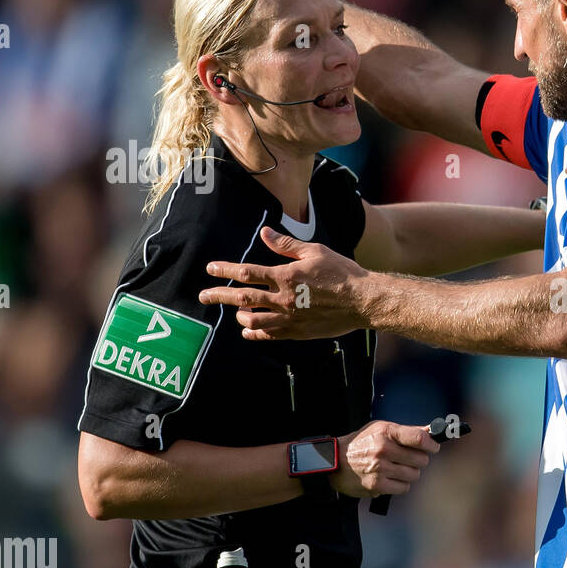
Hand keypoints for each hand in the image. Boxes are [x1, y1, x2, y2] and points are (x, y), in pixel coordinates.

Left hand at [199, 227, 371, 339]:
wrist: (363, 301)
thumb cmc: (342, 272)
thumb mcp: (315, 251)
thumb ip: (287, 245)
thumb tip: (265, 233)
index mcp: (286, 275)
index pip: (247, 272)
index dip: (225, 270)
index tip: (211, 269)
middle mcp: (284, 298)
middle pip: (243, 297)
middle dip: (219, 295)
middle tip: (203, 296)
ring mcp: (290, 318)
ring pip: (253, 319)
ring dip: (239, 315)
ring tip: (234, 312)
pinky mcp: (298, 331)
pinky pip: (269, 334)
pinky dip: (255, 332)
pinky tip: (248, 330)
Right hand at [332, 421, 439, 499]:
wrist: (335, 461)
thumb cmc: (361, 443)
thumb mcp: (381, 429)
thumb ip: (406, 431)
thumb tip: (430, 431)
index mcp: (386, 432)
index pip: (418, 437)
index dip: (431, 444)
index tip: (434, 447)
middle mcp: (383, 450)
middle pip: (421, 459)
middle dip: (419, 460)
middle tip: (409, 459)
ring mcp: (380, 468)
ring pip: (414, 475)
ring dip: (410, 473)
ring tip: (398, 468)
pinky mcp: (377, 485)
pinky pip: (404, 488)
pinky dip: (401, 485)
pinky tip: (392, 478)